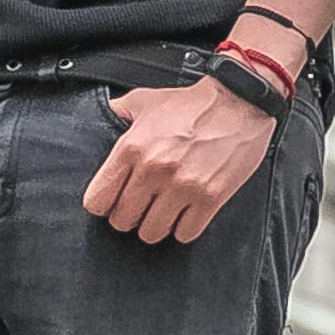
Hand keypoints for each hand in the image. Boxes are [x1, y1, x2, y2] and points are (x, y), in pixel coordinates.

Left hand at [84, 80, 276, 244]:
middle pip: (122, 221)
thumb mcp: (144, 100)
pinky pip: (185, 233)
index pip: (97, 201)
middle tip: (140, 205)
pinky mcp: (210, 198)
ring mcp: (183, 187)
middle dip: (128, 216)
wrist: (239, 101)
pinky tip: (185, 211)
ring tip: (162, 210)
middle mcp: (154, 170)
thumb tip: (95, 121)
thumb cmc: (192, 104)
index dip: (102, 204)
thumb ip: (116, 114)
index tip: (112, 200)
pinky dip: (183, 227)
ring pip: (151, 232)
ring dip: (155, 225)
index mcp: (131, 147)